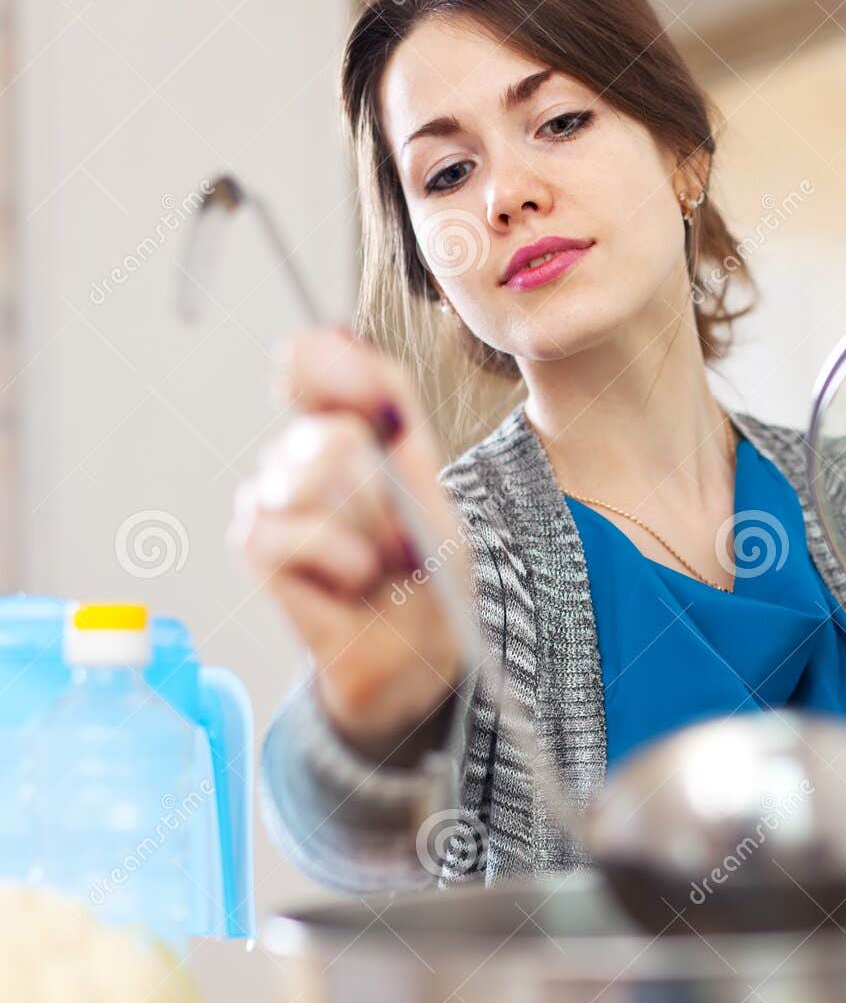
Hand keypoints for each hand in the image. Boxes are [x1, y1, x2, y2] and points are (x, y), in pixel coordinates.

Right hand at [230, 327, 468, 754]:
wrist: (417, 654)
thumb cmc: (428, 572)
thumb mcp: (432, 485)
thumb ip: (395, 413)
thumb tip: (351, 349)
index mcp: (353, 428)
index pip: (319, 363)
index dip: (325, 363)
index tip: (352, 390)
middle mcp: (306, 455)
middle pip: (332, 436)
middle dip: (381, 493)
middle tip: (401, 539)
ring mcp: (273, 499)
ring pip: (308, 480)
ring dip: (364, 532)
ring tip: (377, 565)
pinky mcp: (255, 546)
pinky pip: (286, 531)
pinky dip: (334, 559)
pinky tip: (350, 582)